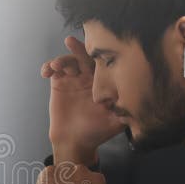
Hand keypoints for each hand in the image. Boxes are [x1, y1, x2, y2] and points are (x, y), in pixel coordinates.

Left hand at [35, 162, 105, 183]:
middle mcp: (82, 170)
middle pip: (77, 174)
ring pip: (61, 174)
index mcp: (97, 179)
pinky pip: (47, 175)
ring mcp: (65, 169)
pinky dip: (46, 183)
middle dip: (73, 183)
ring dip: (59, 183)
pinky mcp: (49, 171)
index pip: (92, 181)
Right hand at [42, 36, 123, 163]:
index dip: (97, 53)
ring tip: (56, 66)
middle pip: (82, 56)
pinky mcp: (58, 84)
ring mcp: (72, 79)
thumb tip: (139, 103)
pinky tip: (46, 72)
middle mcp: (87, 77)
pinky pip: (52, 71)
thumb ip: (126, 111)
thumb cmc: (97, 132)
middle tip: (70, 41)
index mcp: (101, 82)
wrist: (75, 142)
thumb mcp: (116, 122)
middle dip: (77, 48)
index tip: (95, 46)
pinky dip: (48, 67)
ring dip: (61, 60)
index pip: (99, 63)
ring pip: (67, 62)